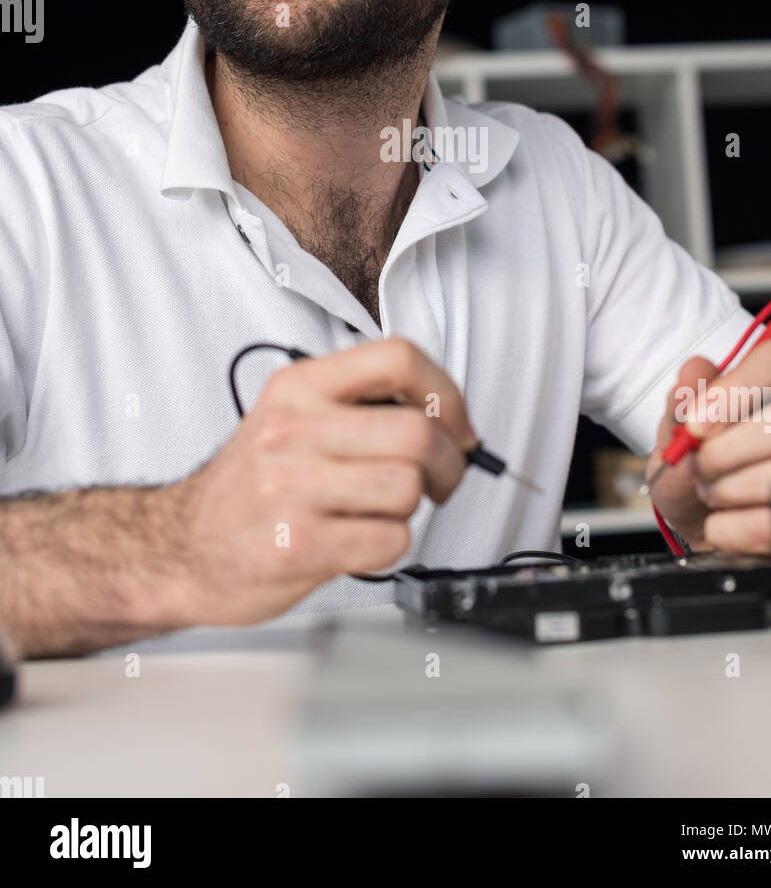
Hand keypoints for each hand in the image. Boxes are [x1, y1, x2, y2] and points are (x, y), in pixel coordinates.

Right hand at [171, 337, 476, 624]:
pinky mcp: (299, 545)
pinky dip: (389, 545)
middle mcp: (294, 429)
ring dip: (411, 507)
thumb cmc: (250, 485)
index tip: (457, 425)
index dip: (447, 393)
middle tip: (440, 479)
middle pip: (418, 433)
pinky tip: (357, 541)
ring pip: (408, 488)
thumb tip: (447, 413)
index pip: (398, 357)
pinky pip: (391, 540)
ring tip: (380, 510)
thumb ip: (357, 404)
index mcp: (300, 387)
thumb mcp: (291, 417)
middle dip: (449, 463)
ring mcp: (293, 488)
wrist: (179, 546)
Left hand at [646, 336, 770, 555]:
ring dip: (730, 488)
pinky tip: (719, 519)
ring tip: (707, 492)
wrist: (689, 519)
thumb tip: (693, 375)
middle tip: (698, 464)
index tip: (697, 421)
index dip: (741, 386)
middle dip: (727, 451)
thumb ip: (679, 400)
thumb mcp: (671, 429)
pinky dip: (731, 526)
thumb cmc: (688, 465)